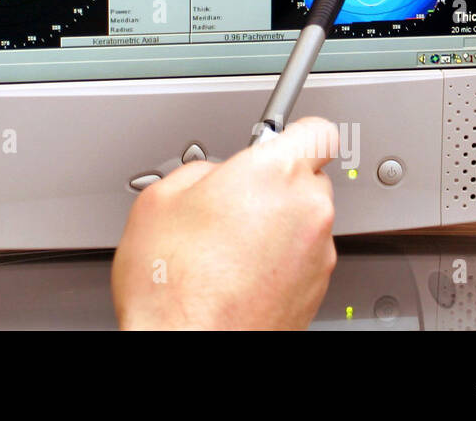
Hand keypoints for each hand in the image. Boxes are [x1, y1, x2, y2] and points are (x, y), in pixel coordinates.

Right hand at [111, 115, 338, 329]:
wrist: (185, 345)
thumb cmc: (173, 285)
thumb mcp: (159, 199)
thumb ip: (198, 171)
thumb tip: (211, 178)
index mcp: (273, 174)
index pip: (316, 131)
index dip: (292, 135)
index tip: (274, 143)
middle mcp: (306, 212)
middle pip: (308, 178)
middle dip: (274, 185)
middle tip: (232, 202)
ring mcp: (317, 256)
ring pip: (304, 222)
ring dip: (275, 227)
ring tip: (226, 248)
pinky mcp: (316, 293)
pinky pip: (302, 260)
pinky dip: (278, 262)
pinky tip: (236, 275)